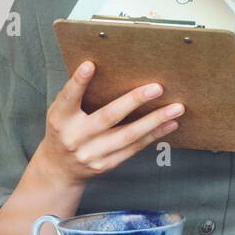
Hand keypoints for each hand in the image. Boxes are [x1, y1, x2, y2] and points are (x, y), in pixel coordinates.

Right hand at [40, 62, 182, 183]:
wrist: (59, 170)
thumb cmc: (63, 130)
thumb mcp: (60, 112)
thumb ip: (75, 96)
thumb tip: (102, 68)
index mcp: (61, 119)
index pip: (69, 97)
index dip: (78, 82)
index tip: (90, 65)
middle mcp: (75, 137)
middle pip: (108, 117)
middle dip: (134, 101)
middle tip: (157, 88)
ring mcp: (92, 153)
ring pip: (128, 136)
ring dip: (155, 121)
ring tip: (175, 108)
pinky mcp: (106, 164)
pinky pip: (134, 148)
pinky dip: (154, 135)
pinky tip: (169, 124)